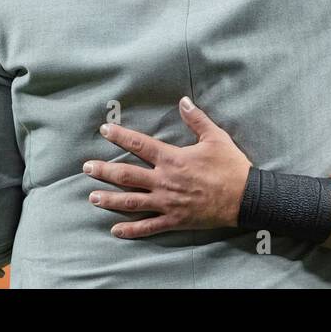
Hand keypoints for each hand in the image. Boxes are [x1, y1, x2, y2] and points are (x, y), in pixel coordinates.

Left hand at [83, 97, 251, 237]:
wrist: (244, 197)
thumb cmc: (230, 166)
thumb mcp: (216, 137)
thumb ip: (197, 119)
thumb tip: (183, 101)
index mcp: (173, 159)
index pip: (140, 145)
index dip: (120, 136)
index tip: (105, 130)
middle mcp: (164, 181)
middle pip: (127, 175)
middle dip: (104, 170)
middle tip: (86, 168)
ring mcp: (167, 203)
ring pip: (131, 202)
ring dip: (109, 199)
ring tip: (92, 197)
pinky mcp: (174, 220)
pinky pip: (148, 227)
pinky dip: (130, 230)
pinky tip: (115, 230)